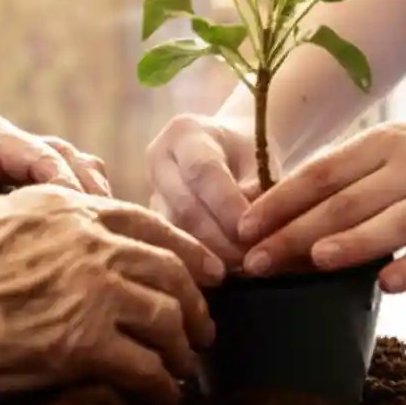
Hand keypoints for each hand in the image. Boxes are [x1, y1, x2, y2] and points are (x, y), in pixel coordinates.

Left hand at [0, 108, 110, 269]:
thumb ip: (3, 227)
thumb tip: (62, 242)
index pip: (46, 159)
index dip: (73, 198)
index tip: (89, 239)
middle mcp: (7, 135)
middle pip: (71, 161)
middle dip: (92, 203)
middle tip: (109, 247)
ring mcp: (22, 151)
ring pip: (80, 171)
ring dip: (94, 208)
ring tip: (105, 248)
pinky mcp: (30, 172)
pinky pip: (73, 185)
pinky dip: (85, 212)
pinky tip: (92, 246)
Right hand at [0, 185, 223, 404]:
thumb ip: (19, 212)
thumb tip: (35, 211)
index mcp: (61, 207)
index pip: (141, 221)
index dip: (181, 247)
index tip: (201, 269)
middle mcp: (85, 240)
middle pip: (167, 265)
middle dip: (194, 299)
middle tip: (202, 324)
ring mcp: (90, 289)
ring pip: (166, 315)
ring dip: (183, 344)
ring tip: (185, 364)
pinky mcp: (85, 342)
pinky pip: (145, 365)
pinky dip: (161, 384)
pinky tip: (162, 396)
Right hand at [146, 114, 279, 264]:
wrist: (220, 148)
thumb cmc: (244, 151)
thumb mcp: (258, 157)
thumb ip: (257, 186)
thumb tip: (250, 226)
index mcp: (184, 133)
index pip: (203, 171)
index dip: (227, 206)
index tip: (253, 234)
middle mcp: (158, 158)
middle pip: (184, 205)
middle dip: (217, 238)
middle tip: (247, 261)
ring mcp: (148, 188)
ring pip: (172, 229)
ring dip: (205, 254)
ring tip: (235, 269)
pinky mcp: (147, 215)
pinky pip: (167, 241)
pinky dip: (193, 259)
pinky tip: (214, 272)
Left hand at [236, 120, 405, 292]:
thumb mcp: (387, 146)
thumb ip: (340, 171)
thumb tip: (269, 202)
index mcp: (382, 142)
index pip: (321, 173)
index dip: (280, 200)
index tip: (243, 226)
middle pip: (346, 202)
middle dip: (296, 233)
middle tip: (257, 260)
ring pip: (390, 224)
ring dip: (351, 243)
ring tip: (314, 261)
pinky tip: (385, 283)